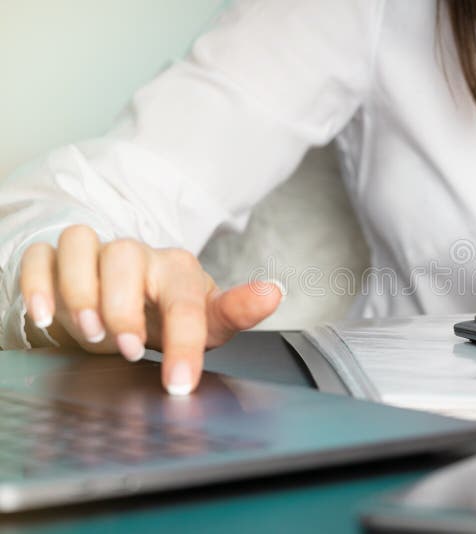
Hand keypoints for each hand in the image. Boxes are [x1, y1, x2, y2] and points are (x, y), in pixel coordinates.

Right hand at [19, 225, 283, 394]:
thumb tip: (275, 291)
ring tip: (90, 331)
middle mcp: (137, 255)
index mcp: (178, 271)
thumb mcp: (204, 320)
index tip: (178, 384)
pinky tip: (43, 316)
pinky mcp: (57, 259)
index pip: (185, 301)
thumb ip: (236, 312)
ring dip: (80, 290)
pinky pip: (40, 255)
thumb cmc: (166, 313)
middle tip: (128, 350)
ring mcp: (96, 253)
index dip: (184, 343)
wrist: (125, 301)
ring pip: (81, 244)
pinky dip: (36, 283)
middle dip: (124, 308)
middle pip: (126, 258)